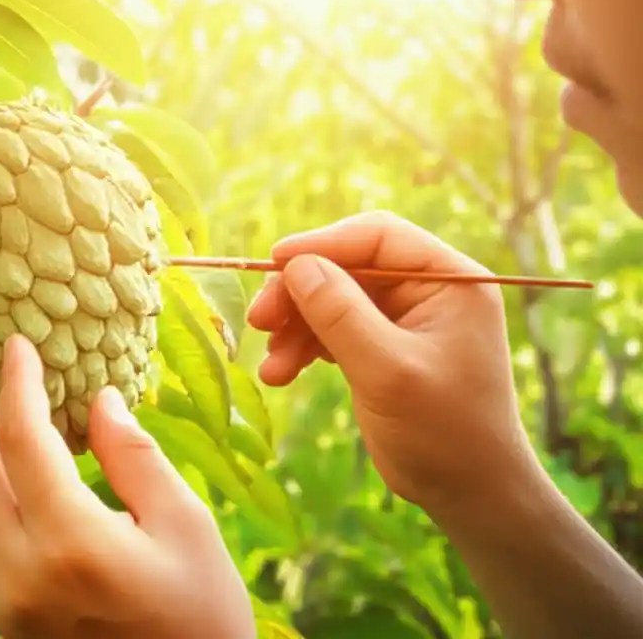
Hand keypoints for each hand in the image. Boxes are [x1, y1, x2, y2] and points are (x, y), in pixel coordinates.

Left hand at [0, 335, 254, 638]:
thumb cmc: (205, 618)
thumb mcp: (187, 527)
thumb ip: (135, 458)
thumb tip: (98, 400)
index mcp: (73, 544)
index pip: (23, 442)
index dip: (17, 386)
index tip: (16, 346)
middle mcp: (23, 575)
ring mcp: (8, 605)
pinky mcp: (8, 623)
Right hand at [246, 211, 538, 512]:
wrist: (470, 493)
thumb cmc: (444, 432)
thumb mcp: (388, 371)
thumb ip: (341, 314)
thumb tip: (296, 265)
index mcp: (450, 280)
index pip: (378, 237)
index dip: (323, 243)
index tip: (275, 263)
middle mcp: (429, 291)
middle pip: (347, 267)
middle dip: (300, 293)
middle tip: (260, 321)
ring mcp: (405, 319)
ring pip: (332, 299)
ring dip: (296, 328)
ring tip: (272, 367)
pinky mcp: (384, 347)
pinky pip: (334, 330)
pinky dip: (305, 348)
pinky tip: (280, 374)